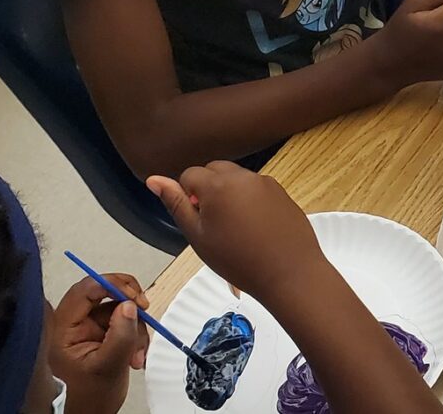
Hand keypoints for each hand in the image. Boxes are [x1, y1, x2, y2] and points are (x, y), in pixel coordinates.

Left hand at [48, 274, 150, 413]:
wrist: (90, 413)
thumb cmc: (89, 397)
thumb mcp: (108, 366)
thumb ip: (120, 335)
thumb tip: (130, 306)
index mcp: (64, 328)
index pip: (85, 290)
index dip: (112, 286)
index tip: (134, 297)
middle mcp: (74, 322)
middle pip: (103, 292)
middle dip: (128, 301)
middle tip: (143, 308)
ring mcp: (88, 326)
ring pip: (118, 307)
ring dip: (135, 324)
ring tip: (137, 352)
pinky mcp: (101, 332)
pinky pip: (124, 320)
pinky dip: (136, 334)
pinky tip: (135, 355)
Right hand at [148, 162, 330, 299]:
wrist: (288, 272)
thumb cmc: (240, 259)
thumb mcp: (197, 235)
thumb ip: (176, 203)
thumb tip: (154, 180)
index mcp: (218, 184)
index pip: (189, 174)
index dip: (186, 196)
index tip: (196, 218)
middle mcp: (244, 176)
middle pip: (214, 170)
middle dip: (207, 190)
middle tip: (211, 223)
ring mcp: (266, 182)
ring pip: (236, 178)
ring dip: (228, 194)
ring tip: (233, 228)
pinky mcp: (281, 192)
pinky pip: (256, 188)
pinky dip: (249, 200)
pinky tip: (252, 228)